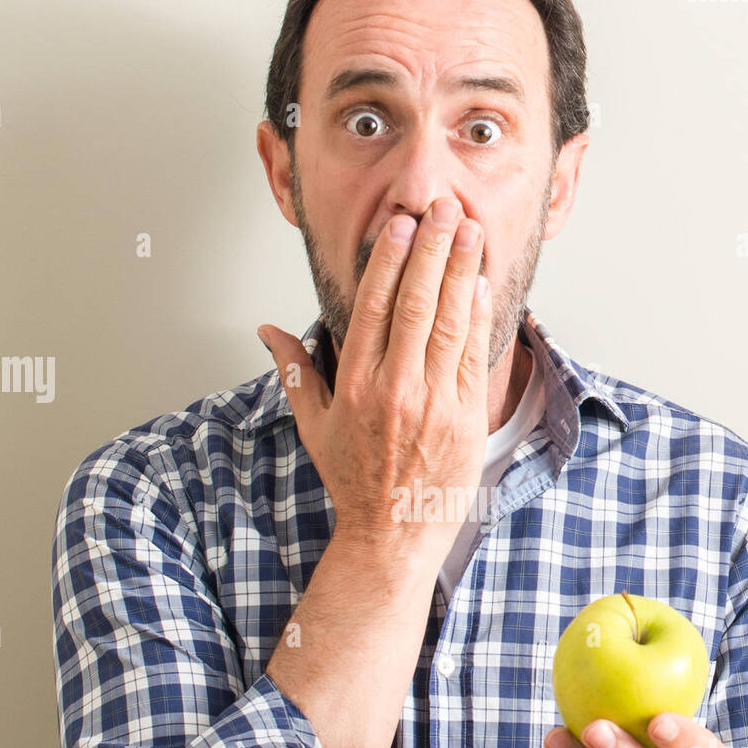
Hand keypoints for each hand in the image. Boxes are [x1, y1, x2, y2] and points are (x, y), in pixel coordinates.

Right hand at [257, 198, 491, 558]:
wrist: (393, 537)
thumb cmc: (355, 483)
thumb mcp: (315, 428)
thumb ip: (295, 373)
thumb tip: (268, 330)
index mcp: (355, 386)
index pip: (374, 307)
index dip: (391, 260)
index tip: (401, 226)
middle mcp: (394, 390)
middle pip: (417, 303)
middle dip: (433, 250)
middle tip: (444, 210)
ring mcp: (433, 405)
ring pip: (449, 323)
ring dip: (462, 271)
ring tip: (471, 231)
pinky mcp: (464, 420)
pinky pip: (471, 356)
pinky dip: (477, 317)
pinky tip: (480, 284)